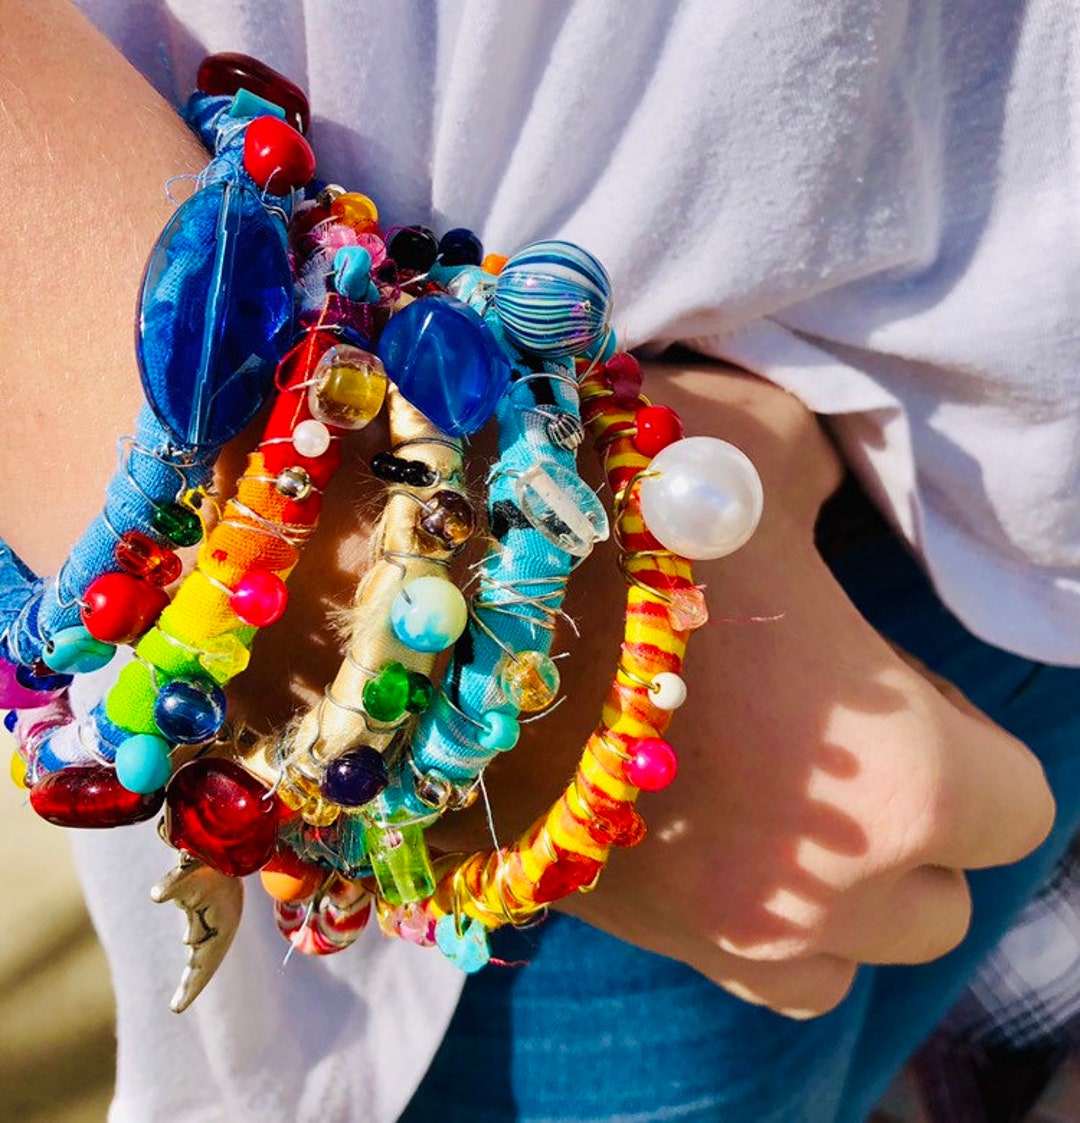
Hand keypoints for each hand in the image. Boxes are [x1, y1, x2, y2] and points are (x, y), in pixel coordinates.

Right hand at [430, 360, 1055, 1018]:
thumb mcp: (754, 445)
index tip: (902, 681)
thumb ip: (823, 479)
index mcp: (894, 774)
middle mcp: (819, 884)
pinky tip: (709, 826)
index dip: (975, 740)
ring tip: (781, 796)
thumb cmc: (609, 515)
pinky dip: (756, 918)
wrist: (416, 599)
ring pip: (843, 959)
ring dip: (841, 892)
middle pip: (937, 901)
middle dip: (915, 824)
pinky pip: (743, 968)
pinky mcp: (631, 934)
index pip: (1018, 806)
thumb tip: (811, 509)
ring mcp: (718, 928)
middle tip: (836, 729)